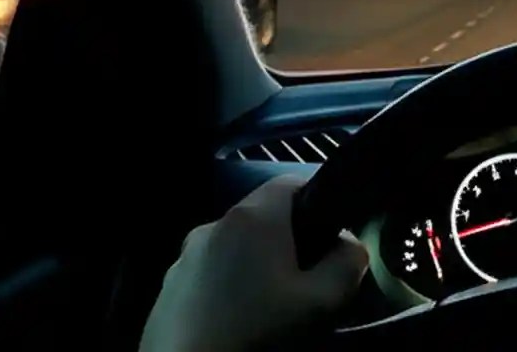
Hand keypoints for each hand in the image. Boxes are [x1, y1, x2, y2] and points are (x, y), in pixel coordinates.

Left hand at [140, 176, 368, 351]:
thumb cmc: (259, 333)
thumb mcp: (323, 302)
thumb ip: (348, 262)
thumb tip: (348, 245)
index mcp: (252, 218)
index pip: (292, 183)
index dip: (318, 204)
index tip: (332, 240)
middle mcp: (212, 227)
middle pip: (264, 221)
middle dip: (289, 244)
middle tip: (307, 283)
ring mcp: (183, 259)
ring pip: (236, 251)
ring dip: (256, 269)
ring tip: (270, 310)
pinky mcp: (167, 291)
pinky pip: (210, 278)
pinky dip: (228, 291)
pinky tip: (237, 324)